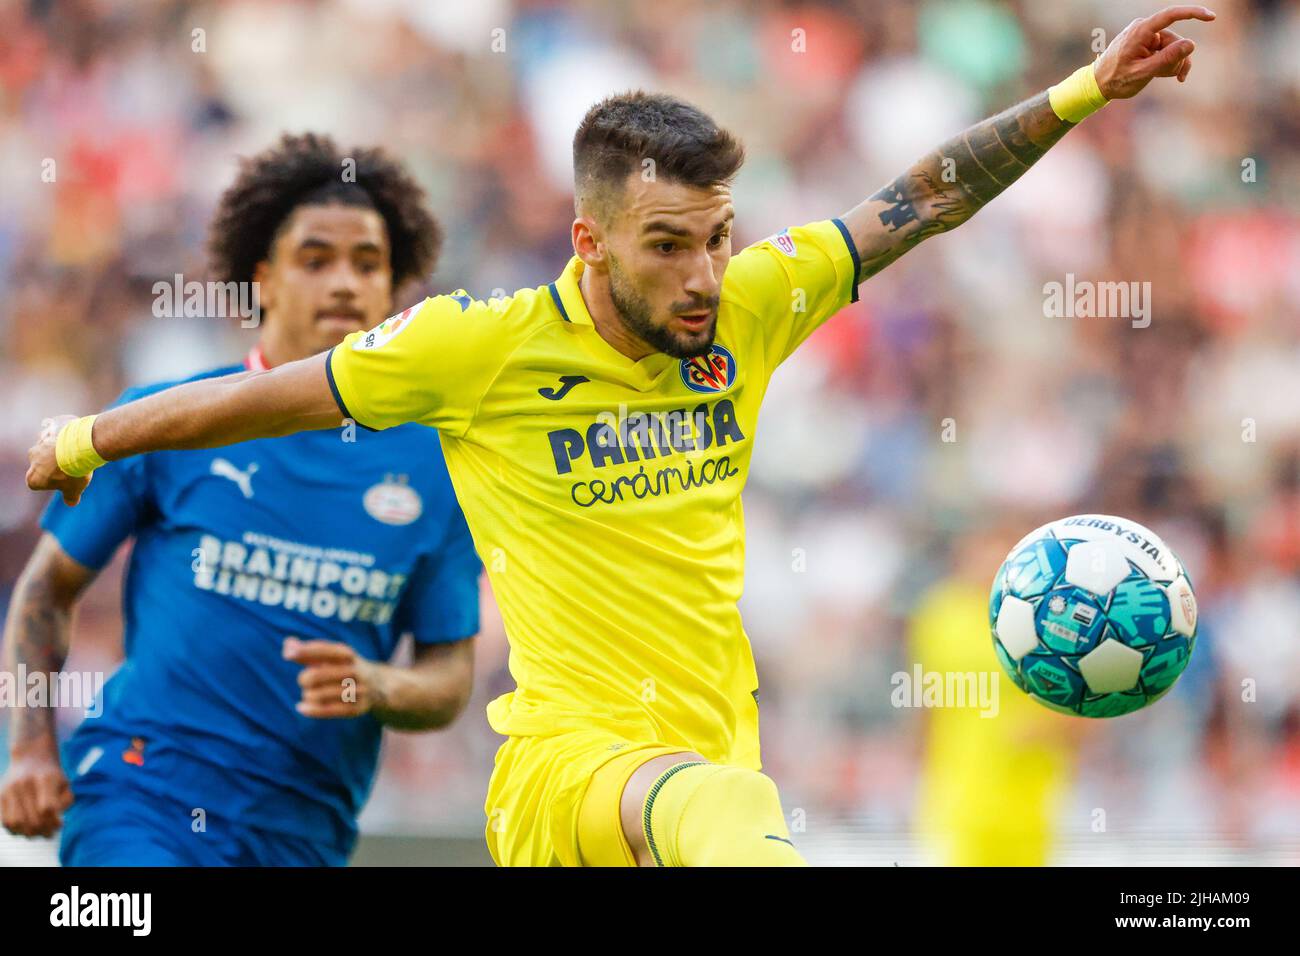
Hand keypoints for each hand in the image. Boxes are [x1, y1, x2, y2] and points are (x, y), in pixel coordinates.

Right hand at [0, 747, 72, 837]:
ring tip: (37, 833)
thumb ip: (66, 801)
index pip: (47, 808)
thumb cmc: (52, 776)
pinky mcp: (0, 796)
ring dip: (28, 833)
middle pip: (32, 818)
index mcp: (46, 778)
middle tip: (49, 834)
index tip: (60, 824)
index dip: (54, 822)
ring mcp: (9, 789)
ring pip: (16, 822)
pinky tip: (25, 829)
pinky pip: (5, 821)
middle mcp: (25, 783)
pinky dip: (15, 830)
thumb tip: (58, 822)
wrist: (31, 758)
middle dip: (43, 831)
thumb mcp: (64, 784)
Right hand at [27, 415, 91, 505]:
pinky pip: (55, 428)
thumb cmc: (75, 470)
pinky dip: (63, 432)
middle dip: (55, 464)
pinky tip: (76, 435)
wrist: (81, 445)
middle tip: (73, 465)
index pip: (38, 482)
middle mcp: (32, 457)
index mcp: (33, 477)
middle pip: (42, 462)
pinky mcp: (50, 427)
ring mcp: (40, 441)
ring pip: (48, 445)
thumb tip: (71, 502)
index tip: (65, 481)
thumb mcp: (75, 489)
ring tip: (78, 451)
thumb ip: (70, 497)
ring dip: (59, 448)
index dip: (52, 483)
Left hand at [283, 636, 381, 718]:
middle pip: (318, 675)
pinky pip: (329, 710)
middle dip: (304, 678)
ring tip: (308, 694)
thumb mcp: (330, 656)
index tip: (287, 655)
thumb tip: (287, 644)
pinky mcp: (356, 708)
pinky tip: (301, 707)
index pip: (325, 650)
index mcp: (347, 654)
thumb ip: (307, 651)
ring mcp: (357, 690)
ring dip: (308, 695)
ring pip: (321, 694)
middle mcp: (355, 671)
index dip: (305, 651)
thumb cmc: (343, 668)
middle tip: (303, 680)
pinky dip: (312, 709)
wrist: (378, 686)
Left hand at [1094, 5, 1215, 98]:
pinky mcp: (1147, 44)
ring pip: (1173, 47)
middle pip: (1176, 39)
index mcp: (1140, 31)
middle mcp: (1144, 29)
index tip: (1211, 17)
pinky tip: (1165, 75)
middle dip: (1178, 58)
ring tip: (1162, 76)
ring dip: (1173, 64)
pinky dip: (1168, 63)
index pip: (1171, 15)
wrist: (1097, 85)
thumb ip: (1167, 59)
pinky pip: (1166, 51)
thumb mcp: (1143, 72)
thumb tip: (1191, 44)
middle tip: (1176, 77)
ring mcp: (1146, 37)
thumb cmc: (1116, 79)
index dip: (1192, 13)